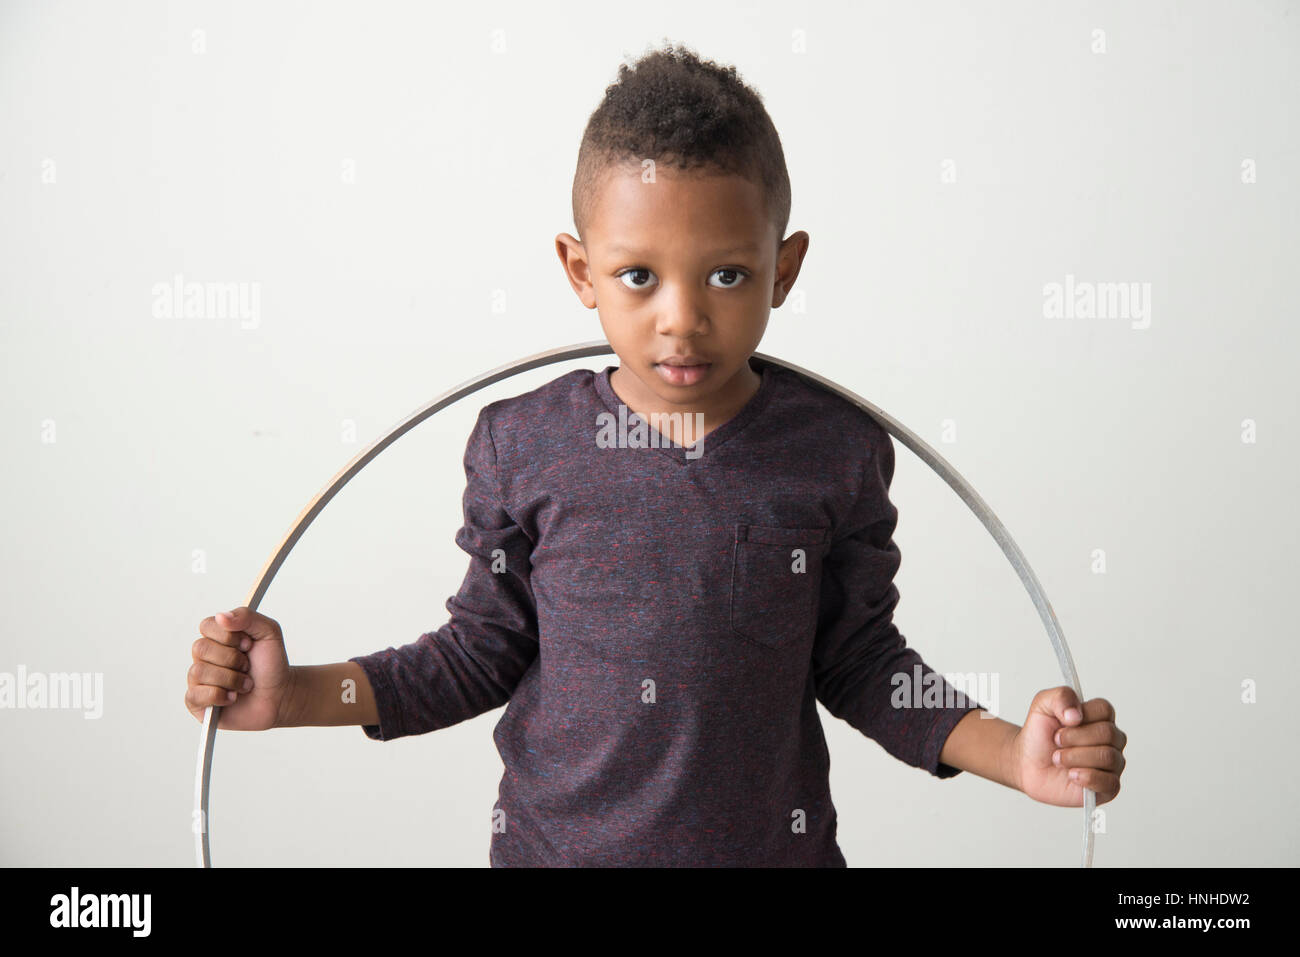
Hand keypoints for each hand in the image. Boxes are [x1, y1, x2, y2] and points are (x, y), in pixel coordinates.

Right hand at [185, 607, 294, 730]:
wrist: (279, 695)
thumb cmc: (270, 664)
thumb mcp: (269, 632)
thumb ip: (247, 617)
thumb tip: (221, 616)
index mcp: (216, 637)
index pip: (206, 626)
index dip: (229, 636)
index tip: (249, 644)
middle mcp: (203, 657)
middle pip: (201, 648)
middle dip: (233, 659)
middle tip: (248, 666)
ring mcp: (198, 679)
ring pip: (199, 671)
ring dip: (231, 679)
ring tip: (245, 684)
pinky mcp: (196, 702)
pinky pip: (195, 695)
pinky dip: (220, 696)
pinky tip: (233, 697)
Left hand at [1010, 686, 1126, 805]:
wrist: (1027, 762)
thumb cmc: (1040, 735)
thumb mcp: (1042, 705)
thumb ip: (1060, 697)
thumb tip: (1076, 714)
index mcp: (1099, 718)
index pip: (1105, 710)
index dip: (1081, 716)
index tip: (1062, 722)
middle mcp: (1111, 740)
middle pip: (1107, 733)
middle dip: (1074, 738)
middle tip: (1056, 741)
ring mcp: (1112, 764)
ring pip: (1108, 757)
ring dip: (1075, 757)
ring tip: (1058, 759)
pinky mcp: (1108, 787)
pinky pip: (1111, 783)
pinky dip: (1087, 778)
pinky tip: (1071, 775)